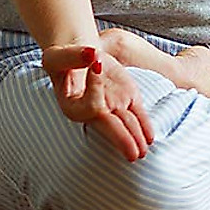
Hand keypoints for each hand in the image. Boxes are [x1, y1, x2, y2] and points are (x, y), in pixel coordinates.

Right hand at [41, 44, 155, 162]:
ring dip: (135, 139)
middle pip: (109, 126)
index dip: (95, 84)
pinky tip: (150, 139)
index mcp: (72, 105)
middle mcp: (92, 111)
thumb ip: (72, 56)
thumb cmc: (64, 59)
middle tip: (133, 155)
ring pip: (126, 125)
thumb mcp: (58, 56)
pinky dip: (144, 126)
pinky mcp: (127, 99)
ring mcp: (112, 107)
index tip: (97, 64)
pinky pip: (137, 115)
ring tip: (143, 152)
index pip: (89, 101)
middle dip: (122, 140)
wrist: (80, 56)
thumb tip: (92, 54)